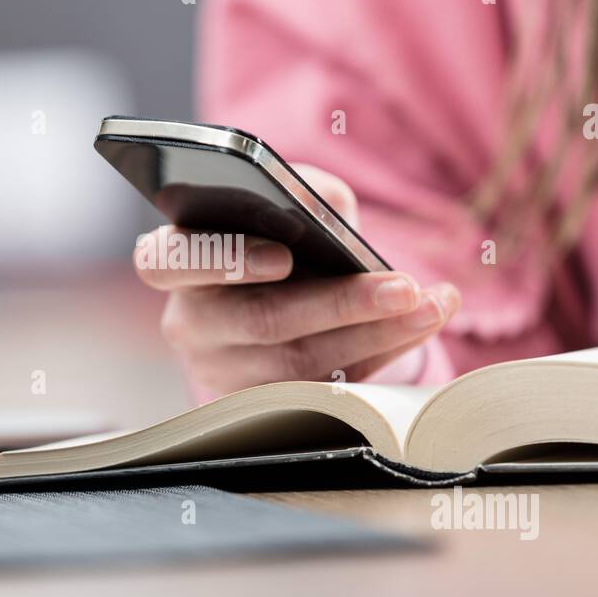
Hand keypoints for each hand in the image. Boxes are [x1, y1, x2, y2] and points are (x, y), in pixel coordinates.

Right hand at [133, 164, 460, 398]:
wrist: (280, 288)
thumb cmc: (274, 234)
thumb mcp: (280, 202)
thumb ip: (298, 192)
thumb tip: (323, 204)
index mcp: (173, 263)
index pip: (166, 262)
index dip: (221, 260)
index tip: (284, 257)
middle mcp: (189, 323)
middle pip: (260, 321)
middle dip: (340, 304)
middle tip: (401, 287)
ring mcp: (223, 371)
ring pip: (301, 362)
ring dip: (377, 332)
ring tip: (431, 304)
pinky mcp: (262, 405)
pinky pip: (326, 385)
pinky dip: (382, 352)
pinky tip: (421, 323)